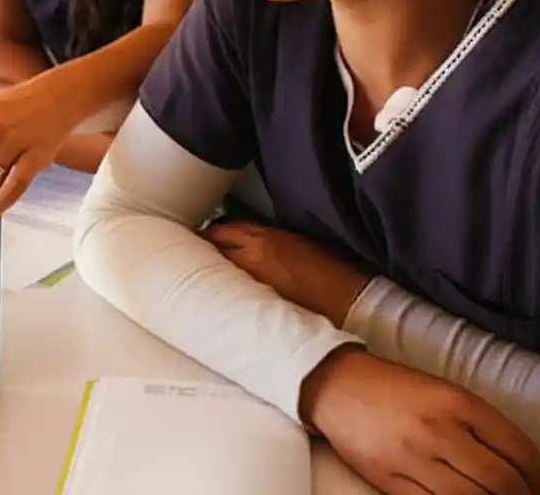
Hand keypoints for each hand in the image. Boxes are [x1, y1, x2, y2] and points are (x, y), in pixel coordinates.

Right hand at [202, 221, 369, 327]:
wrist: (360, 301)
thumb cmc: (319, 311)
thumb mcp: (272, 306)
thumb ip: (243, 293)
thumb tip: (222, 292)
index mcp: (255, 259)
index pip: (212, 247)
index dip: (193, 251)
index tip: (179, 254)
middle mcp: (264, 242)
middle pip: (222, 231)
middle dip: (204, 238)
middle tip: (189, 248)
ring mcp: (280, 237)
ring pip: (240, 227)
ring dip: (224, 234)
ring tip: (211, 245)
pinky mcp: (295, 238)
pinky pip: (258, 230)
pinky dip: (244, 236)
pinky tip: (243, 248)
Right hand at [303, 347, 539, 494]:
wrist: (335, 385)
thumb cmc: (392, 387)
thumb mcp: (444, 392)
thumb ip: (480, 424)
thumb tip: (517, 464)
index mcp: (456, 402)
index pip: (517, 449)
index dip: (537, 474)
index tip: (538, 483)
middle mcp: (435, 430)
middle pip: (499, 481)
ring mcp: (409, 457)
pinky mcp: (385, 478)